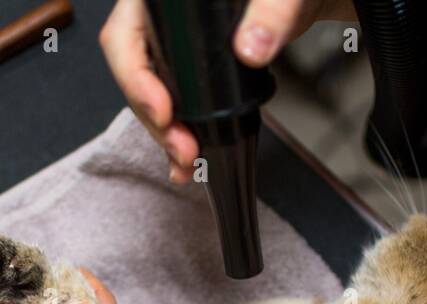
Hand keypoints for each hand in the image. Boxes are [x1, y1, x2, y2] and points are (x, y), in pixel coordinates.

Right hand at [100, 0, 353, 181]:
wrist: (300, 2)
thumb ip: (272, 12)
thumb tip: (251, 48)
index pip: (125, 35)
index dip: (135, 77)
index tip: (164, 111)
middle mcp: (160, 19)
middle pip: (136, 73)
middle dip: (156, 121)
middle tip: (185, 151)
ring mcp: (172, 46)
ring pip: (151, 94)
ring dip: (166, 134)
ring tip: (187, 163)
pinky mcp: (188, 70)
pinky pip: (172, 104)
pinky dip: (179, 134)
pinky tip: (188, 158)